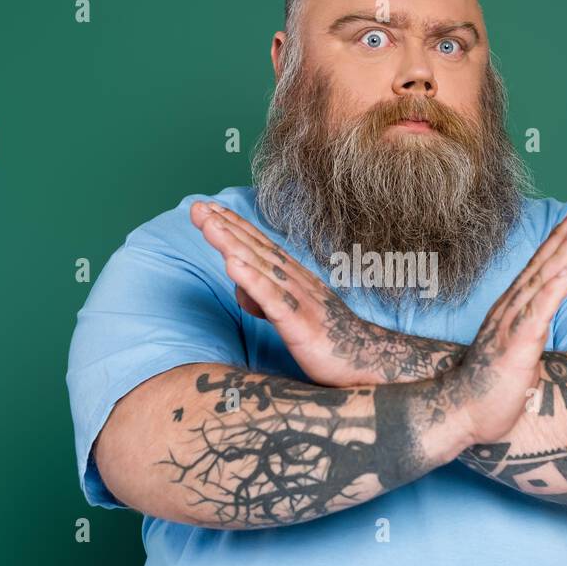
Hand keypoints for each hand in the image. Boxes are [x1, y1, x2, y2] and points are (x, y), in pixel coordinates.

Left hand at [190, 201, 437, 387]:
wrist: (369, 360)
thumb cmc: (330, 338)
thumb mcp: (290, 315)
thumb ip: (265, 299)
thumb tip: (241, 290)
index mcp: (293, 279)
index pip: (259, 246)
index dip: (234, 225)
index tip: (209, 208)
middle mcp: (295, 282)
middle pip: (255, 248)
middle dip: (225, 226)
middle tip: (197, 206)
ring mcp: (298, 300)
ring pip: (260, 266)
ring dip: (233, 243)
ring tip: (208, 224)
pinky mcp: (300, 323)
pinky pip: (272, 299)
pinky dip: (252, 280)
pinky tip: (232, 265)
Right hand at [429, 205, 566, 445]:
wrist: (463, 412)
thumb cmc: (491, 383)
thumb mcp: (514, 348)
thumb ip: (528, 326)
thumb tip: (543, 313)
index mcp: (510, 312)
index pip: (536, 270)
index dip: (556, 242)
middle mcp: (509, 313)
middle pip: (539, 268)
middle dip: (562, 238)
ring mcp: (510, 328)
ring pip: (540, 285)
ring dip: (561, 256)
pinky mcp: (515, 349)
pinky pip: (536, 316)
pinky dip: (552, 293)